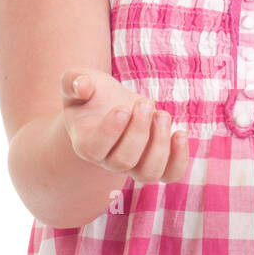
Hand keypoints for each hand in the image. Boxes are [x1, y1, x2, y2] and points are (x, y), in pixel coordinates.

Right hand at [60, 68, 190, 182]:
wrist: (108, 105)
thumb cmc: (91, 93)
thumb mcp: (77, 80)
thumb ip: (73, 81)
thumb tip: (81, 86)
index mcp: (84, 142)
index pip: (94, 149)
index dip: (110, 131)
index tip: (123, 108)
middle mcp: (108, 160)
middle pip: (124, 161)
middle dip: (138, 131)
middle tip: (144, 103)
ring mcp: (132, 166)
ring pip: (148, 173)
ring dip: (160, 145)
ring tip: (162, 115)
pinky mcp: (154, 162)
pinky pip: (170, 174)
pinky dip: (179, 159)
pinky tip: (180, 133)